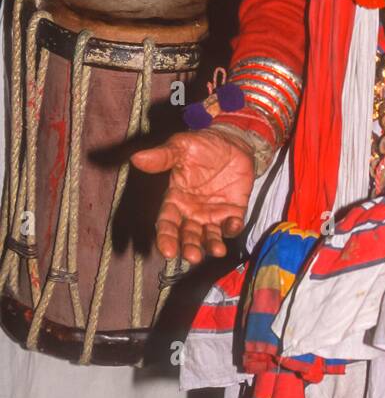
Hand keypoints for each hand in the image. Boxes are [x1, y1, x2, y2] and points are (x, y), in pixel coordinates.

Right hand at [131, 129, 255, 262]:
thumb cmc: (202, 145)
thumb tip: (137, 158)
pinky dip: (232, 228)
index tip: (167, 251)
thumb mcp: (181, 147)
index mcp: (176, 199)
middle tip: (193, 256)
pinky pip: (232, 226)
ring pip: (208, 236)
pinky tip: (233, 225)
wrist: (232, 141)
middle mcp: (192, 212)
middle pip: (187, 236)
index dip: (166, 238)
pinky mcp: (233, 211)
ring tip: (216, 250)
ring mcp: (212, 214)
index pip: (167, 223)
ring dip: (211, 245)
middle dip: (189, 248)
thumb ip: (162, 157)